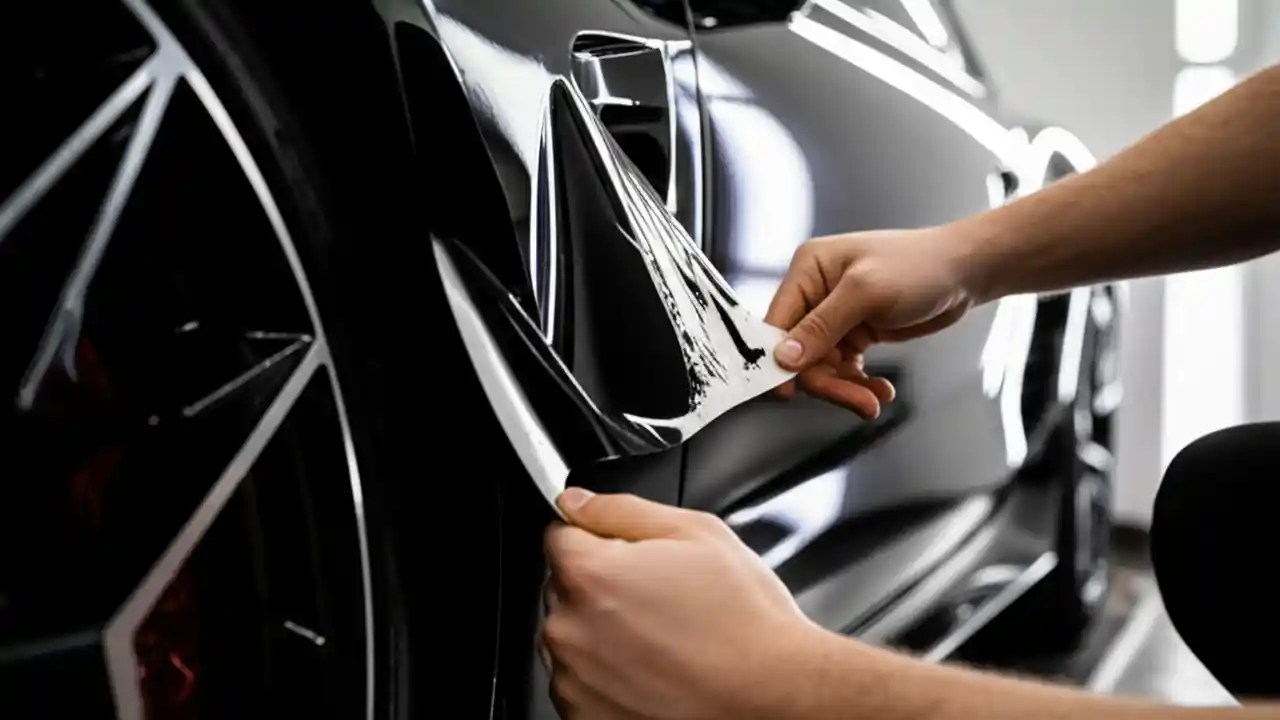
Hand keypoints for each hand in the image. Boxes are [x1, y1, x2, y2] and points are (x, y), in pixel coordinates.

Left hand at [541, 489, 824, 719]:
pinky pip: (582, 679)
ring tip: (663, 637)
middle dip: (603, 583)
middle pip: (566, 586)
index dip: (598, 536)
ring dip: (603, 630)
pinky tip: (655, 668)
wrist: (772, 696)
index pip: (559, 535)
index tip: (628, 551)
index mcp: (591, 575)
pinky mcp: (584, 716)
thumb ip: (621, 509)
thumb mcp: (696, 533)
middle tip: (659, 595)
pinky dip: (608, 672)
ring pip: (574, 634)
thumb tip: (578, 502)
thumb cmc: (744, 622)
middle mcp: (570, 631)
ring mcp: (574, 679)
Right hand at [765, 227, 976, 415]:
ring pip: (823, 366)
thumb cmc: (919, 266)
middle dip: (826, 381)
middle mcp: (816, 293)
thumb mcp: (866, 293)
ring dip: (846, 388)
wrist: (964, 272)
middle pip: (800, 352)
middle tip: (855, 401)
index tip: (785, 393)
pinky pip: (844, 369)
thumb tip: (782, 358)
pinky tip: (880, 392)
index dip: (776, 359)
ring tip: (873, 402)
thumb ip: (822, 326)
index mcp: (809, 270)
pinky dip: (859, 384)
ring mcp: (835, 316)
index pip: (777, 322)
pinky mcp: (855, 333)